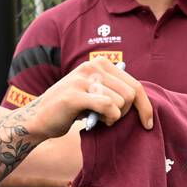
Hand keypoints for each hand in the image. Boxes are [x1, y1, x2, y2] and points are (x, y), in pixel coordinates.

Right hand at [30, 56, 153, 138]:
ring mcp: (83, 79)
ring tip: (99, 120)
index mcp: (100, 63)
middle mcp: (92, 66)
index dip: (145, 106)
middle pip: (131, 94)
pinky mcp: (75, 95)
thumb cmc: (71, 109)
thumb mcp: (95, 93)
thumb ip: (115, 91)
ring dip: (115, 118)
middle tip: (110, 120)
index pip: (135, 84)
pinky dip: (108, 118)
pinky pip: (107, 106)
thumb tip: (142, 101)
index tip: (147, 123)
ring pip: (121, 102)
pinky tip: (96, 122)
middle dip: (127, 113)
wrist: (39, 119)